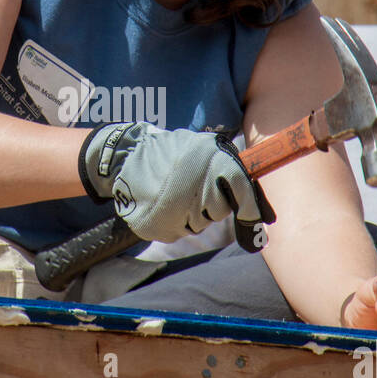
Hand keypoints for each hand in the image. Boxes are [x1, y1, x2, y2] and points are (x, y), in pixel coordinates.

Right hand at [80, 122, 275, 248]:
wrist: (124, 156)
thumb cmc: (168, 152)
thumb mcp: (199, 146)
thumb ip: (225, 165)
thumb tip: (253, 197)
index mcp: (209, 160)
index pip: (240, 188)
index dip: (249, 206)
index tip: (252, 217)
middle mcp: (195, 186)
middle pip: (219, 210)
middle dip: (211, 204)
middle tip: (192, 188)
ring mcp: (176, 210)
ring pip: (199, 223)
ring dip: (192, 213)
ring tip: (175, 194)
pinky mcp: (159, 227)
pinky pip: (179, 231)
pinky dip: (174, 221)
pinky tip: (163, 205)